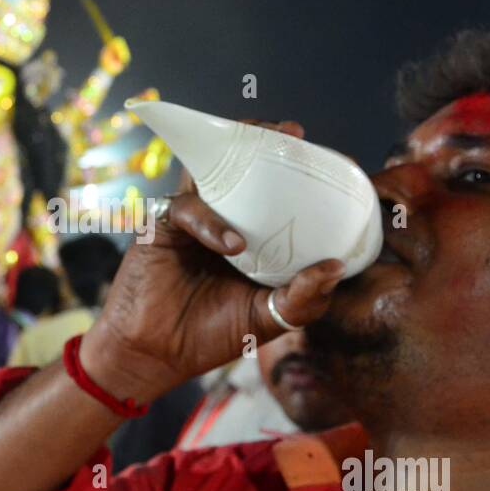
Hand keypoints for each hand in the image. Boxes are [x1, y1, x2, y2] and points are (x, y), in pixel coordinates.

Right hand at [81, 120, 346, 402]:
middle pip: (243, 171)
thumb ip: (303, 298)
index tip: (332, 162)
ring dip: (238, 156)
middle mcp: (223, 221)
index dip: (300, 174)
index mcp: (251, 238)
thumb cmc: (208, 336)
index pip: (276, 196)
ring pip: (211, 172)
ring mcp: (192, 220)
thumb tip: (336, 267)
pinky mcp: (163, 226)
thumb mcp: (268, 319)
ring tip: (267, 150)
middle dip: (268, 144)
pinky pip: (188, 208)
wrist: (153, 355)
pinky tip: (232, 244)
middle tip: (295, 135)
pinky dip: (212, 223)